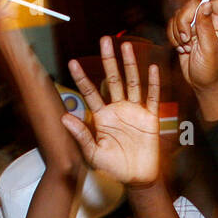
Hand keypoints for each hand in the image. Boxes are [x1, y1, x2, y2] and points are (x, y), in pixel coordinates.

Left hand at [62, 37, 160, 187]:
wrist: (137, 178)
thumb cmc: (114, 168)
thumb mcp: (93, 154)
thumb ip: (81, 135)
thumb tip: (64, 118)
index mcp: (102, 117)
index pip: (90, 92)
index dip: (82, 77)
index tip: (72, 61)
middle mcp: (118, 109)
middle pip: (112, 79)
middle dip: (108, 60)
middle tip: (104, 40)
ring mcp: (135, 111)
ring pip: (131, 83)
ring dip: (129, 64)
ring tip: (126, 46)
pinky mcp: (150, 117)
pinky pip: (152, 97)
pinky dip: (152, 84)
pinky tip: (151, 68)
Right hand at [167, 0, 217, 92]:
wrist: (202, 83)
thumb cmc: (211, 69)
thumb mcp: (210, 50)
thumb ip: (206, 28)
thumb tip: (204, 5)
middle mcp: (208, 20)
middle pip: (191, 5)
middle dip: (184, 20)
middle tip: (186, 37)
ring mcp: (195, 25)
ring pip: (179, 15)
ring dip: (177, 31)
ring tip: (186, 46)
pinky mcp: (183, 32)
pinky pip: (171, 25)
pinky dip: (172, 37)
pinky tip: (181, 48)